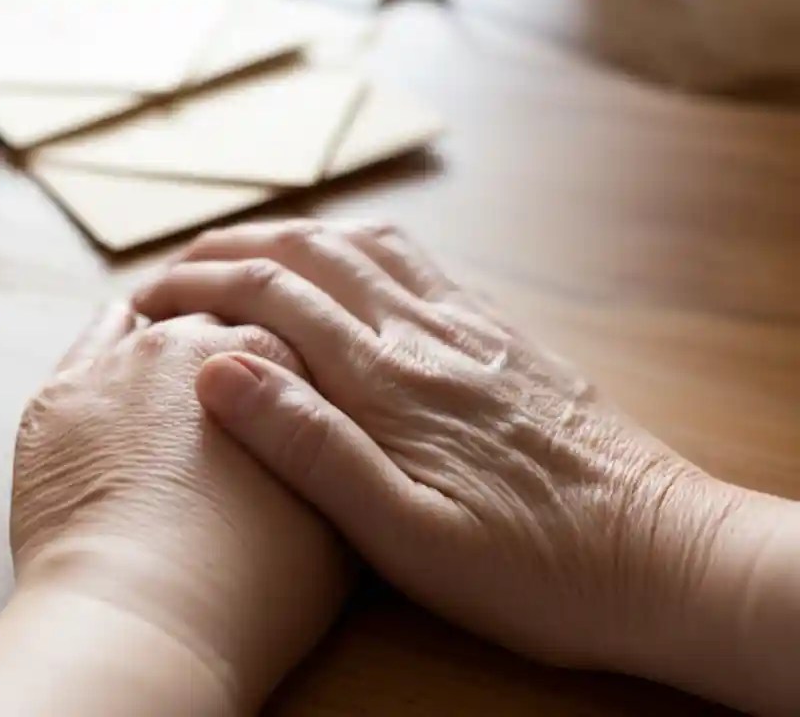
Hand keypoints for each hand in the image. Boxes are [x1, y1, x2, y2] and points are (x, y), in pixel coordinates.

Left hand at [9, 306, 348, 711]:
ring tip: (176, 376)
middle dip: (227, 353)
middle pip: (215, 322)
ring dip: (167, 344)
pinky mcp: (59, 398)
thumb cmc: (256, 585)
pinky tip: (118, 347)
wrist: (147, 619)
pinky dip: (109, 341)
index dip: (287, 366)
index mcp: (275, 357)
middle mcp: (195, 339)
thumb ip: (331, 456)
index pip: (284, 332)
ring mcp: (120, 363)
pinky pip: (88, 346)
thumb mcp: (338, 517)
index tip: (288, 393)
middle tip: (235, 392)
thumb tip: (331, 444)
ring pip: (152, 325)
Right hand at [131, 220, 753, 676]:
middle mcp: (424, 335)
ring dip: (289, 233)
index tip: (142, 302)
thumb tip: (221, 367)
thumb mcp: (405, 534)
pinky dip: (358, 243)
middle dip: (227, 248)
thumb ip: (310, 446)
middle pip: (308, 252)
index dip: (196, 286)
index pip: (269, 296)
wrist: (660, 557)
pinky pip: (417, 261)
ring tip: (239, 250)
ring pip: (362, 244)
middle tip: (169, 267)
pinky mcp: (500, 336)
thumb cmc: (530, 568)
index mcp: (388, 381)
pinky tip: (348, 260)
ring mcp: (467, 328)